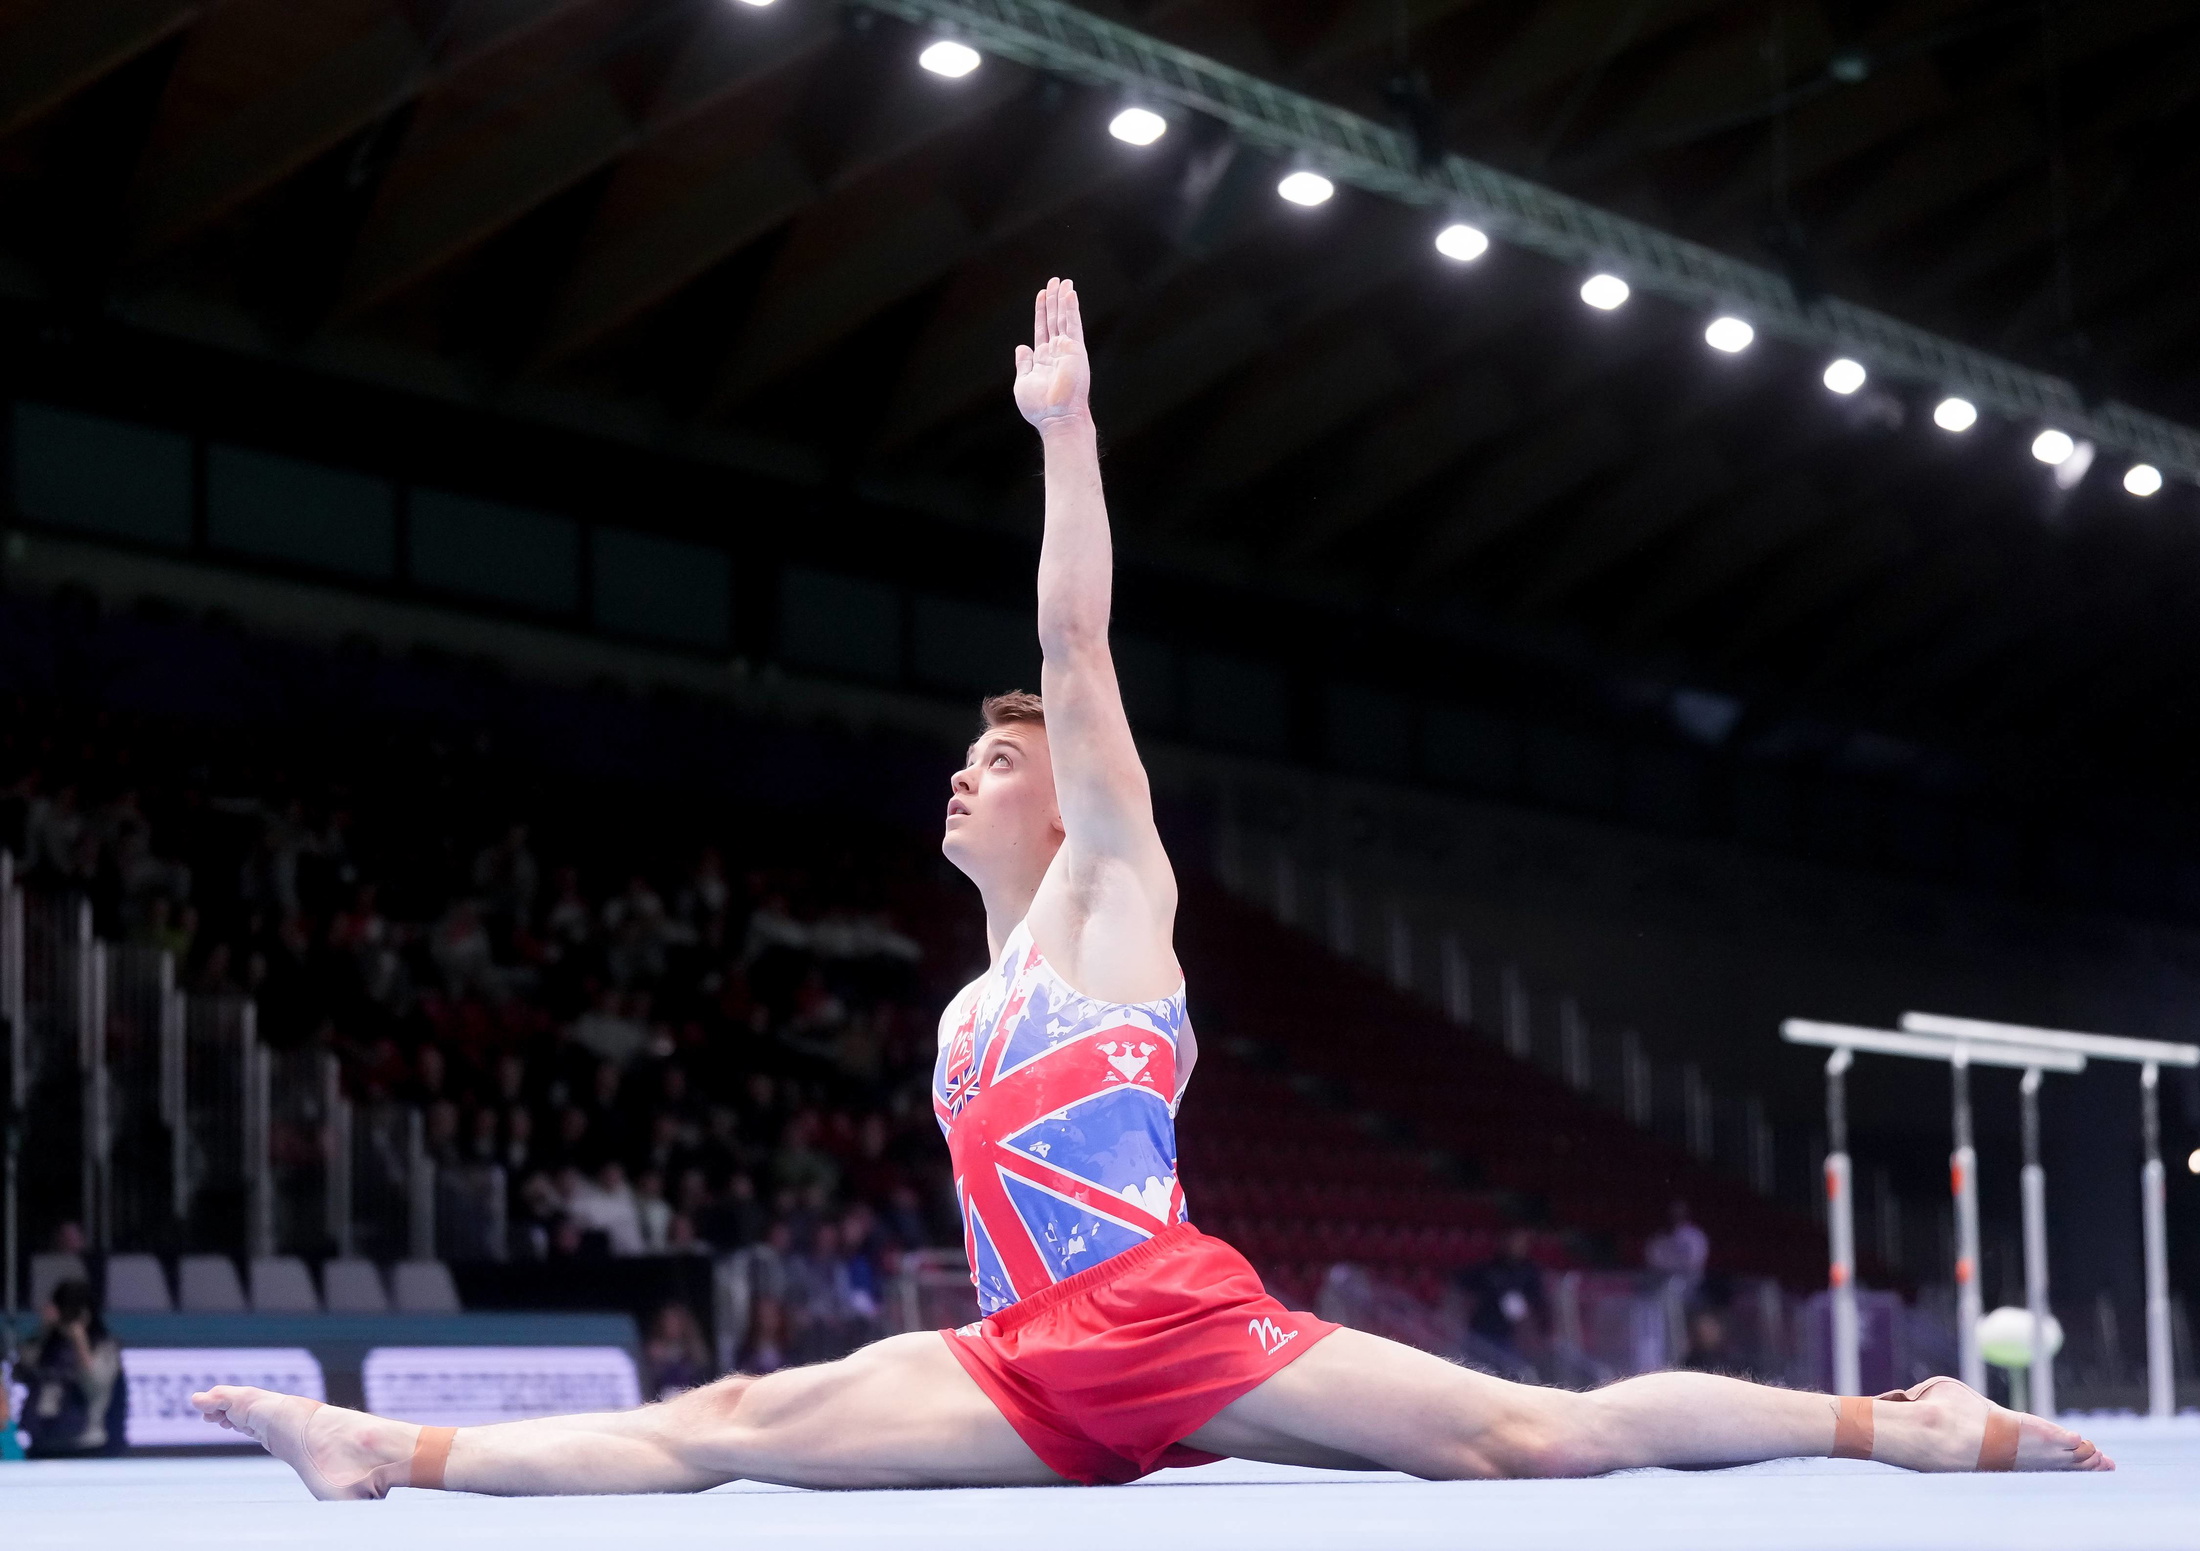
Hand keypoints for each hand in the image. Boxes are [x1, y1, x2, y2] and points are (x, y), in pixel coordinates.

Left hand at [1013, 276, 1090, 429]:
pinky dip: (1072, 308)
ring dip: (1063, 299)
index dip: (1041, 311)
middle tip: (1054, 280)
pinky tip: (1070, 293)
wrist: (1056, 417)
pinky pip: (1073, 325)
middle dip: (1053, 300)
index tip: (1042, 294)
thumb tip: (1022, 347)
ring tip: (1063, 281)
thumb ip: (1024, 363)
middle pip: (1054, 319)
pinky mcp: (1076, 350)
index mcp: (1043, 359)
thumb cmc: (1038, 406)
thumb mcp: (1024, 382)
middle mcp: (1056, 352)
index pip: (1042, 329)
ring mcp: (1067, 350)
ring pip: (1064, 318)